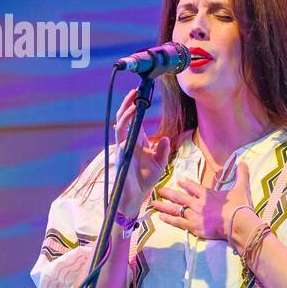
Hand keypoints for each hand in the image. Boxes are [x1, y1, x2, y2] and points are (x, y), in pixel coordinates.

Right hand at [113, 88, 171, 212]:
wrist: (136, 196)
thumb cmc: (146, 180)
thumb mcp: (161, 164)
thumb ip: (163, 151)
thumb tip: (166, 138)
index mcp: (138, 142)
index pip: (135, 121)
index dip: (136, 108)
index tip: (141, 95)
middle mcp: (129, 141)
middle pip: (125, 118)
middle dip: (128, 103)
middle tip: (135, 90)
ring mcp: (123, 146)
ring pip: (120, 123)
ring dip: (125, 110)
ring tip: (132, 99)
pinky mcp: (120, 152)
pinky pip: (120, 135)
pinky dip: (125, 124)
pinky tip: (129, 115)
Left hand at [151, 160, 256, 240]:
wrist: (238, 223)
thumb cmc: (240, 206)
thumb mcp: (242, 188)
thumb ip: (242, 175)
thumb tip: (244, 163)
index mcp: (207, 194)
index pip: (193, 187)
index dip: (185, 183)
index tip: (179, 180)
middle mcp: (198, 203)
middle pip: (179, 197)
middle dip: (168, 193)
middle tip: (159, 191)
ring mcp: (194, 215)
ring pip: (175, 209)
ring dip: (164, 206)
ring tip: (154, 204)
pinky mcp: (194, 227)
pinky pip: (178, 222)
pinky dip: (169, 219)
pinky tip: (161, 217)